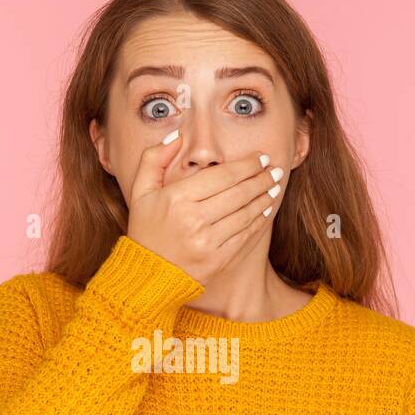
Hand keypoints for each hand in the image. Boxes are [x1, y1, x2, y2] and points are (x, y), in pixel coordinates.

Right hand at [125, 131, 283, 286]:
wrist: (147, 277)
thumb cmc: (145, 230)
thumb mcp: (140, 192)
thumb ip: (153, 159)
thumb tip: (176, 137)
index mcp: (176, 198)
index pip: (222, 175)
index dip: (247, 165)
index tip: (261, 158)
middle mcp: (193, 220)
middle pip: (239, 193)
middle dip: (261, 179)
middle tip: (274, 170)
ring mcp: (207, 243)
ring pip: (246, 214)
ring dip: (264, 198)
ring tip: (274, 187)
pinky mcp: (217, 261)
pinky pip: (245, 236)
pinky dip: (259, 221)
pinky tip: (266, 210)